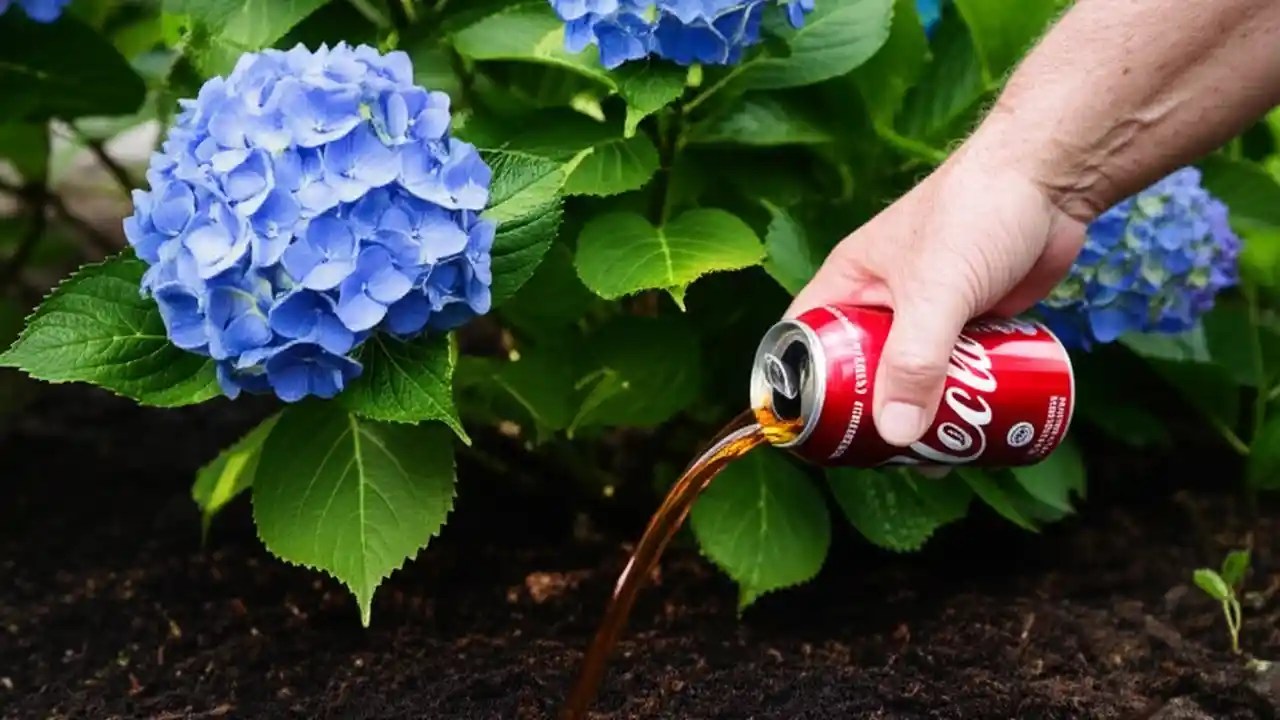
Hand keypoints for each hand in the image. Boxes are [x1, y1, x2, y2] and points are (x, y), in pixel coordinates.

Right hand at [786, 140, 1086, 447]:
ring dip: (922, 417)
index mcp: (849, 283)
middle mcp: (881, 301)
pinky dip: (961, 402)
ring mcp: (927, 313)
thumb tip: (896, 435)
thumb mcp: (938, 291)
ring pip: (912, 378)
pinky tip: (976, 433)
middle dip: (873, 419)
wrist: (1053, 178)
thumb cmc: (978, 212)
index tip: (813, 435)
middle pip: (860, 373)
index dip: (800, 388)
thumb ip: (915, 360)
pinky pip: (955, 373)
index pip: (805, 342)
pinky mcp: (971, 321)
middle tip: (888, 462)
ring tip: (939, 459)